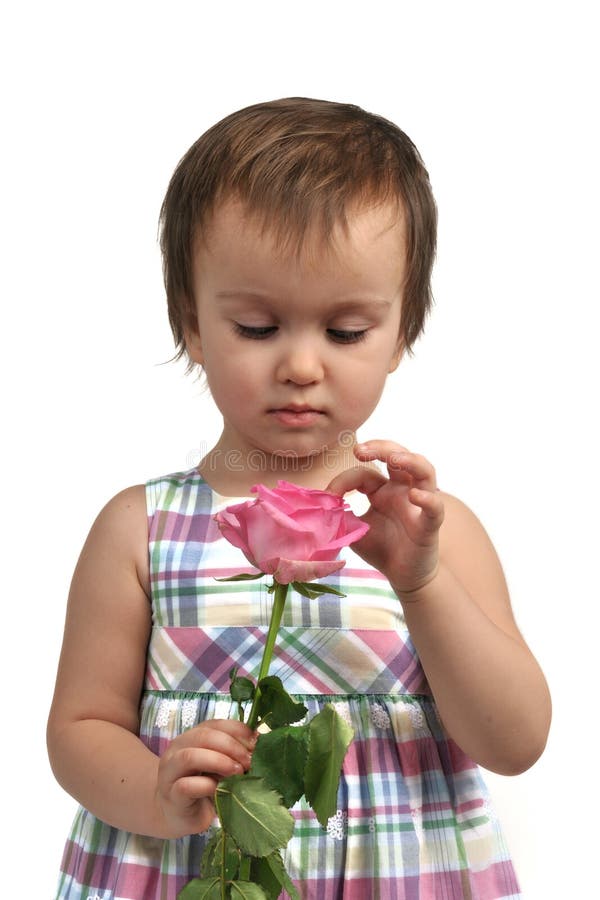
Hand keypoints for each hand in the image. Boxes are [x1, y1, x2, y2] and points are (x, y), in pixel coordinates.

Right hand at [156, 719, 256, 837]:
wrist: (177, 815)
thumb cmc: (203, 787)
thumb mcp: (220, 767)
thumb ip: (233, 754)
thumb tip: (260, 742)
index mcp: (193, 737)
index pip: (215, 724)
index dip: (237, 730)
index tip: (256, 743)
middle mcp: (178, 748)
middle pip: (204, 736)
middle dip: (231, 746)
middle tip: (249, 761)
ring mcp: (170, 771)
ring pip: (190, 756)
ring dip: (219, 762)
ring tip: (237, 772)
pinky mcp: (171, 795)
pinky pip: (186, 786)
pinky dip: (206, 786)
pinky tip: (219, 790)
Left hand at [327, 440, 443, 594]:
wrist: (404, 577)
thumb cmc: (382, 549)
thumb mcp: (354, 530)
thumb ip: (340, 516)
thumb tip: (322, 503)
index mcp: (384, 490)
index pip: (365, 473)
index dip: (344, 480)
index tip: (328, 495)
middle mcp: (403, 491)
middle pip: (399, 456)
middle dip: (381, 447)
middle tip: (359, 449)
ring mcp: (419, 505)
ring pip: (425, 471)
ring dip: (410, 460)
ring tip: (394, 458)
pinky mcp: (430, 524)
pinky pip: (435, 508)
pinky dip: (428, 499)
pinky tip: (416, 496)